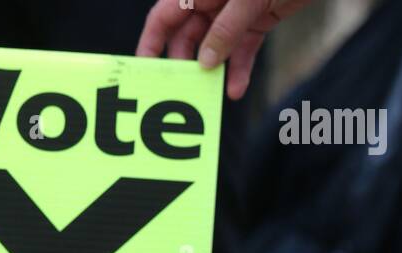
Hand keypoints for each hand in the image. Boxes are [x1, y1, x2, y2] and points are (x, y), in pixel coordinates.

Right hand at [136, 0, 316, 98]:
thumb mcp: (247, 0)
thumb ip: (225, 30)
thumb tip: (204, 63)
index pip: (163, 17)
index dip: (151, 43)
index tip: (144, 70)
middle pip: (187, 36)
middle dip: (184, 63)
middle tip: (181, 91)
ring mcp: (234, 10)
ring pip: (214, 47)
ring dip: (213, 72)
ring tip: (209, 96)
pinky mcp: (257, 20)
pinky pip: (242, 49)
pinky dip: (239, 69)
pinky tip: (236, 91)